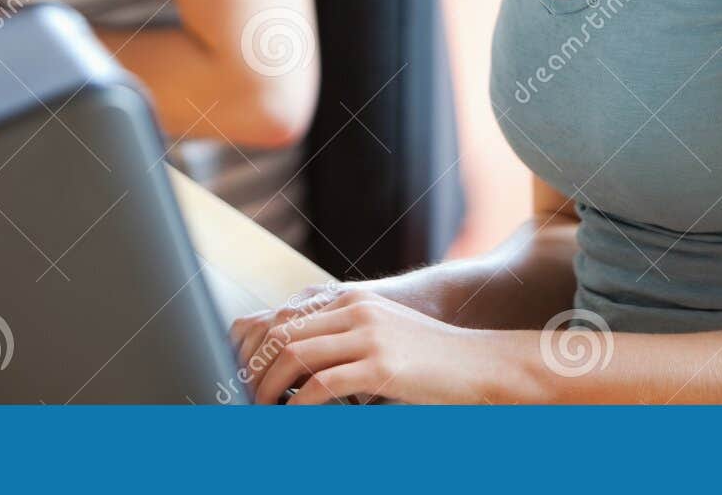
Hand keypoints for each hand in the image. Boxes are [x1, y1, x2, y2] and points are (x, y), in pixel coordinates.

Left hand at [230, 289, 520, 404]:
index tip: (242, 376)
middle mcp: (355, 311)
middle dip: (254, 368)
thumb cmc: (430, 360)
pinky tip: (294, 419)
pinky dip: (299, 405)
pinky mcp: (380, 365)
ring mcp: (368, 335)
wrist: (480, 364)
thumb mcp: (380, 339)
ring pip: (295, 355)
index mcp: (350, 302)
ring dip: (269, 388)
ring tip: (262, 411)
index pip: (283, 317)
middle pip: (282, 333)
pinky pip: (322, 384)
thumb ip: (342, 345)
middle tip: (244, 398)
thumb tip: (298, 374)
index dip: (254, 348)